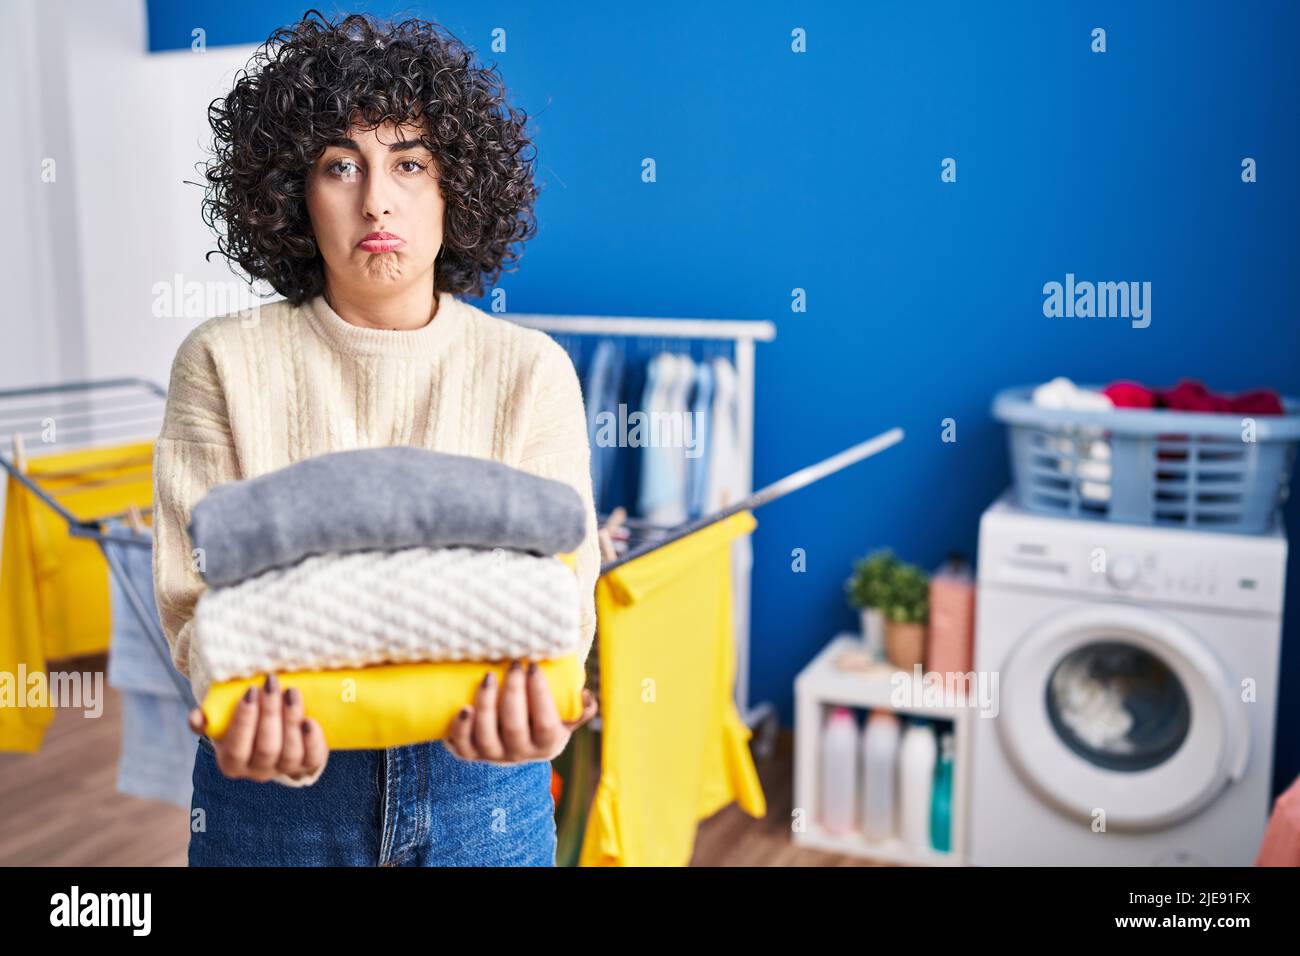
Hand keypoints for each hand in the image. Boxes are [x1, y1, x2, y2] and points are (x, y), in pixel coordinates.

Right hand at [187, 673, 328, 782]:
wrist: (273, 734)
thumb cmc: (243, 723)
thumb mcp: (221, 721)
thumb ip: (205, 719)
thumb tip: (196, 718)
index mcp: (231, 763)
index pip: (236, 748)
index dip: (244, 720)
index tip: (250, 690)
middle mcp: (257, 771)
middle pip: (266, 748)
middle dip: (270, 713)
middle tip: (272, 684)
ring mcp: (283, 770)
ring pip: (290, 753)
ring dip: (291, 720)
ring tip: (292, 693)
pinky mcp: (306, 765)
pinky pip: (312, 759)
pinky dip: (313, 741)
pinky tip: (310, 720)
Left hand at [444, 659, 598, 764]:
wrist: (518, 741)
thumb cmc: (544, 717)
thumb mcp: (566, 716)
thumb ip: (581, 706)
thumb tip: (583, 695)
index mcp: (547, 744)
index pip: (546, 723)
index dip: (539, 695)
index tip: (534, 666)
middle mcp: (520, 754)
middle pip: (514, 728)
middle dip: (513, 692)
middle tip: (514, 663)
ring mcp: (493, 755)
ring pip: (486, 737)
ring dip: (486, 705)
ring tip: (488, 677)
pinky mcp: (469, 753)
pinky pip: (462, 746)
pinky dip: (461, 727)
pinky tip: (463, 707)